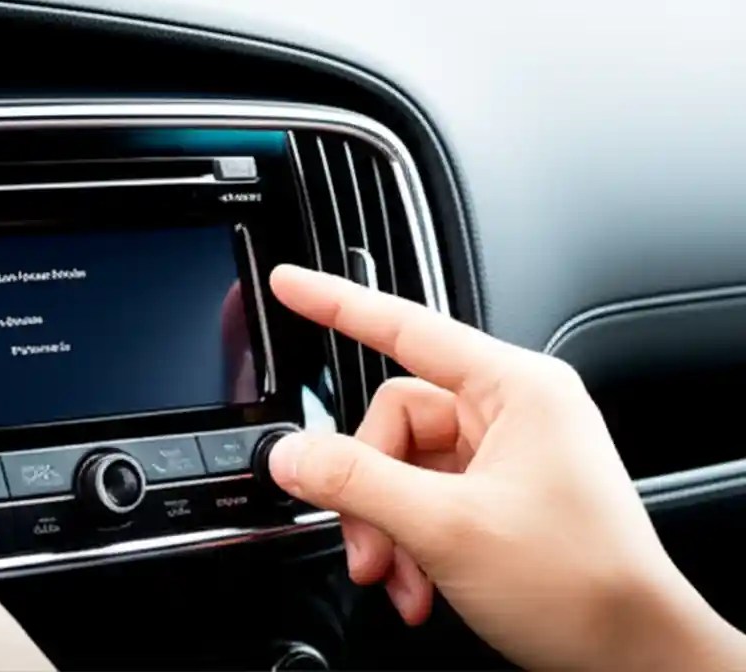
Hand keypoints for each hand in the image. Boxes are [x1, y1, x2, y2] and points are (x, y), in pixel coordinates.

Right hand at [267, 265, 745, 670]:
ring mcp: (506, 456)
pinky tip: (416, 584)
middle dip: (369, 491)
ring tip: (396, 576)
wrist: (631, 656)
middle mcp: (513, 413)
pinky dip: (409, 544)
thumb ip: (356, 482)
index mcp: (516, 390)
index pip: (407, 328)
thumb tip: (293, 453)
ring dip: (386, 528)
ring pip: (403, 468)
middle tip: (367, 545)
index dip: (339, 303)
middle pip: (394, 422)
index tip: (290, 286)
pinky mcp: (498, 495)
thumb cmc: (581, 585)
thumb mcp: (447, 528)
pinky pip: (425, 500)